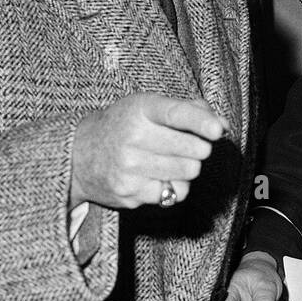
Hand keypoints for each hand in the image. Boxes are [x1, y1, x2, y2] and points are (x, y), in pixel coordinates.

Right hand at [70, 92, 227, 209]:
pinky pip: (175, 193)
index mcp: (140, 109)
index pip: (176, 114)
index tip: (218, 130)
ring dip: (189, 167)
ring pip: (189, 172)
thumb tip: (222, 127)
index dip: (201, 122)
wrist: (79, 155)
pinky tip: (157, 176)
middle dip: (200, 148)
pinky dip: (174, 186)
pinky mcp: (130, 192)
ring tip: (171, 160)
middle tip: (189, 145)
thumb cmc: (124, 126)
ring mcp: (130, 167)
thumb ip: (189, 111)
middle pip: (194, 149)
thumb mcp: (149, 107)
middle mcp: (133, 137)